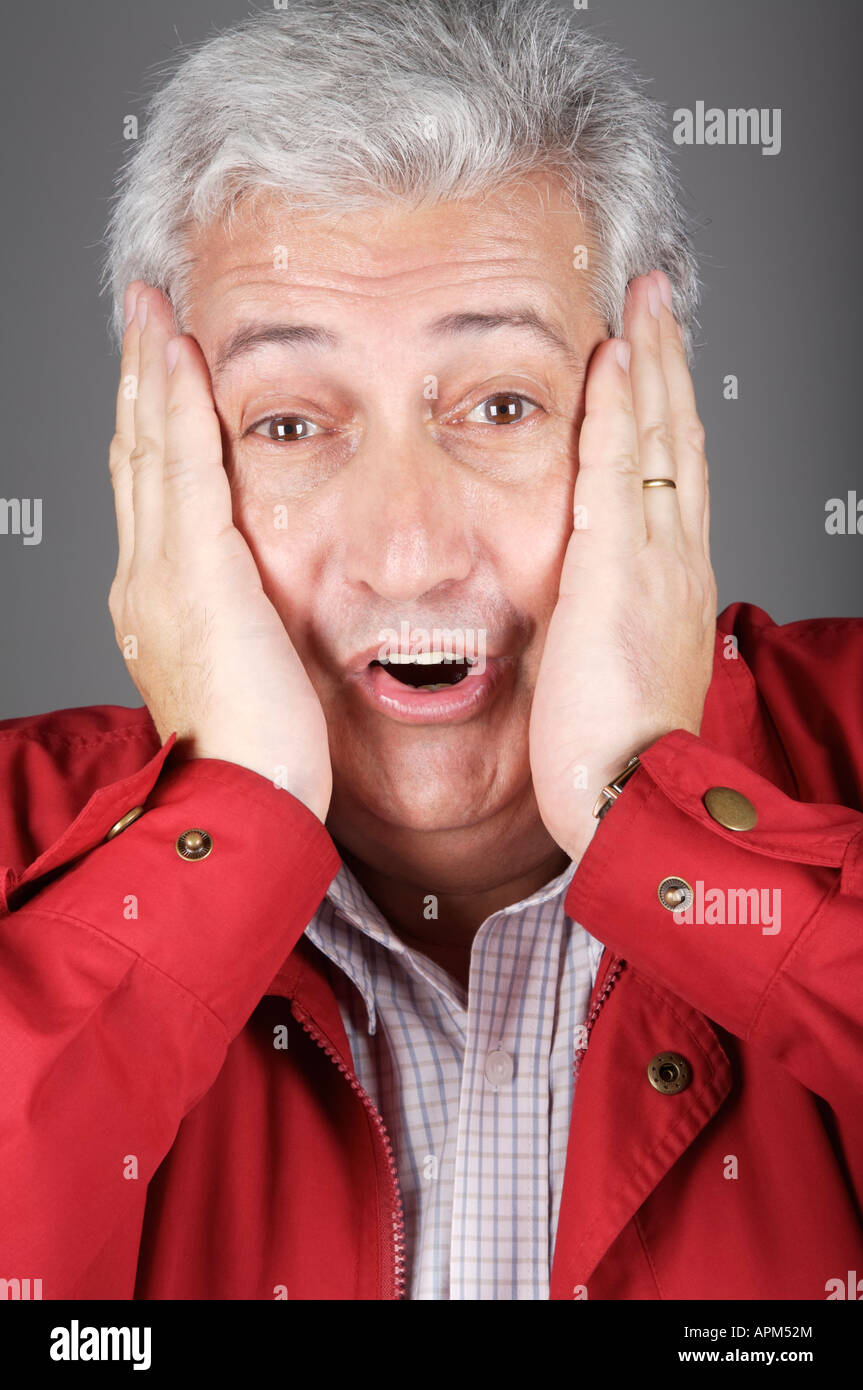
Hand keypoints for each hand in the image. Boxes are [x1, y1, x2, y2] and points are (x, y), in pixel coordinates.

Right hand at [107, 283, 331, 822]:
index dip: (152, 426)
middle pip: (136, 456)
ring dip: (152, 371)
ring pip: (149, 447)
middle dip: (139, 382)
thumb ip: (246, 624)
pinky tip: (183, 351)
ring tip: (153, 311)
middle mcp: (145, 578)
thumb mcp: (247, 674)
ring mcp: (162, 570)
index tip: (159, 373)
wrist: (245, 798)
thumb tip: (263, 605)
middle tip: (143, 315)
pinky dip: (181, 403)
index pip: (151, 492)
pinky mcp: (197, 568)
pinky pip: (185, 464)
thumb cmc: (261, 756)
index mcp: (158, 602)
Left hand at [529, 269, 716, 859]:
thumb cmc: (619, 752)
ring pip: (657, 438)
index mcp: (674, 583)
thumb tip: (588, 610)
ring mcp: (653, 559)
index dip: (665, 415)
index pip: (674, 477)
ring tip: (643, 302)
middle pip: (678, 440)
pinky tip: (610, 357)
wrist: (630, 795)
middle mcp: (676, 559)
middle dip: (668, 365)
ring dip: (649, 362)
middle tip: (659, 302)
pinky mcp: (616, 570)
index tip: (653, 366)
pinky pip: (616, 468)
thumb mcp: (619, 671)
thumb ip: (609, 624)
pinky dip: (615, 408)